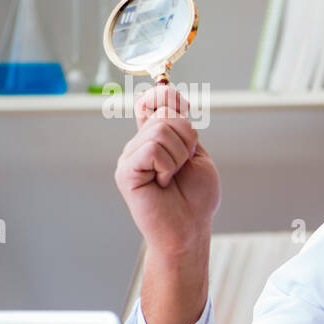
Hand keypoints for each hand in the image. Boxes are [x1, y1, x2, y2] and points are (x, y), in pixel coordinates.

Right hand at [113, 82, 219, 258]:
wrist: (190, 229)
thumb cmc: (196, 198)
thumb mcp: (197, 155)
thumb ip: (183, 129)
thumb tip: (169, 97)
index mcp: (157, 138)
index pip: (153, 100)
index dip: (166, 94)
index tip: (182, 105)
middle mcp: (140, 144)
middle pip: (165, 113)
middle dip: (187, 138)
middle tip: (183, 166)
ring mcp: (130, 156)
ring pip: (160, 130)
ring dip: (178, 156)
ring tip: (172, 177)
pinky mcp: (125, 170)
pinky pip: (152, 149)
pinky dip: (167, 165)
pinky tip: (163, 183)